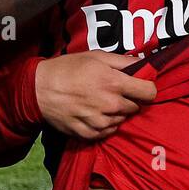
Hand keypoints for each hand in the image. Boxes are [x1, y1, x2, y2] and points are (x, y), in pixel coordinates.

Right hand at [34, 51, 156, 139]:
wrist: (39, 89)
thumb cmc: (68, 68)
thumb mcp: (97, 56)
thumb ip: (124, 61)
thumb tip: (145, 64)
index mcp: (114, 83)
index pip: (149, 92)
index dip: (146, 88)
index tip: (139, 86)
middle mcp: (110, 104)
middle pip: (136, 107)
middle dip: (129, 99)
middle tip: (113, 92)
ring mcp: (99, 122)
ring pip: (122, 120)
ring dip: (116, 113)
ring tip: (99, 102)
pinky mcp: (88, 133)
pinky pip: (108, 132)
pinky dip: (104, 125)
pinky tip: (93, 113)